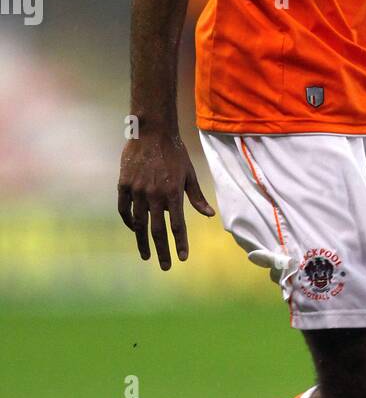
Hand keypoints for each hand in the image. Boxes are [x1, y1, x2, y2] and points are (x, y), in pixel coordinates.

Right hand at [118, 130, 213, 268]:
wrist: (152, 131)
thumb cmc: (174, 152)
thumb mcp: (190, 174)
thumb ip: (197, 197)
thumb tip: (209, 215)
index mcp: (172, 193)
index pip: (177, 226)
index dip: (180, 243)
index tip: (183, 258)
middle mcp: (154, 195)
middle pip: (158, 230)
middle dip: (162, 251)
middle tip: (165, 267)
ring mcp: (137, 191)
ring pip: (139, 223)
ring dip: (143, 241)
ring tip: (146, 254)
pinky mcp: (124, 185)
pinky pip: (124, 209)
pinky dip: (129, 221)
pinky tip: (134, 230)